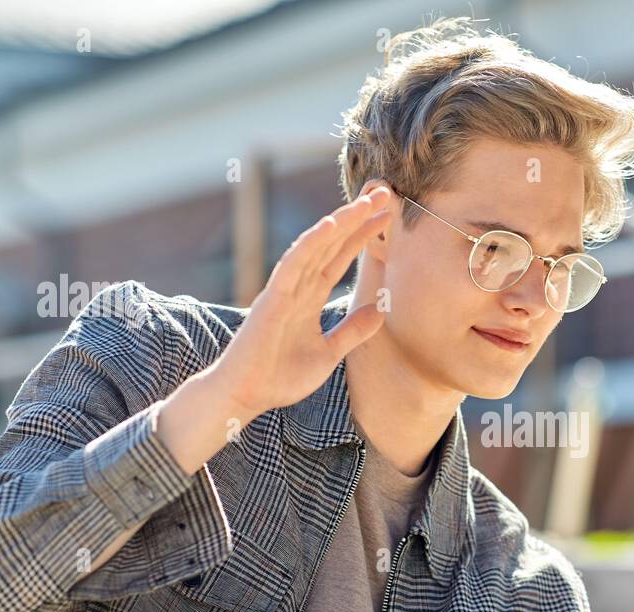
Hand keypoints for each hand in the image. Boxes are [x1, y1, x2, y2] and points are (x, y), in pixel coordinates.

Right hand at [212, 186, 393, 417]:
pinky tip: (331, 224)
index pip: (340, 258)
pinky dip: (312, 243)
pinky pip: (294, 264)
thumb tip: (380, 311)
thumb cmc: (281, 376)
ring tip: (365, 202)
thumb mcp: (329, 353)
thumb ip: (353, 331)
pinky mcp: (273, 298)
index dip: (362, 236)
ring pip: (316, 246)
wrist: (248, 395)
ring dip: (341, 222)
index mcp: (310, 297)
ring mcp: (285, 289)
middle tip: (382, 193)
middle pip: (332, 244)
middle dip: (356, 219)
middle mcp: (298, 286)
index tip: (385, 215)